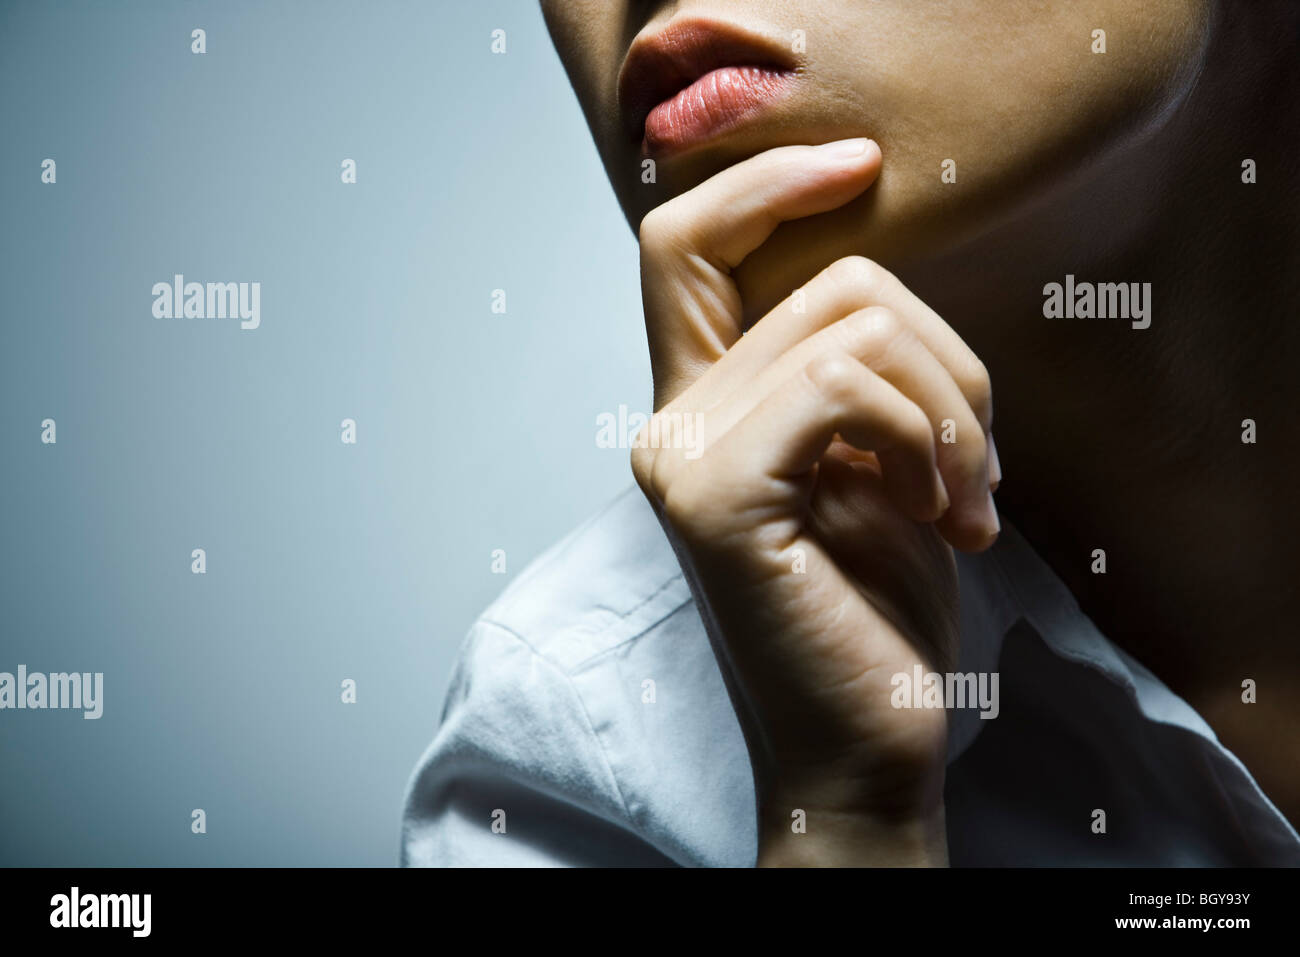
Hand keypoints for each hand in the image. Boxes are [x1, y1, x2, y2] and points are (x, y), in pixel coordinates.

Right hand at [631, 139, 999, 865]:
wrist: (865, 742)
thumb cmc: (876, 604)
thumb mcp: (874, 457)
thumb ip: (849, 366)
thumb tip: (881, 288)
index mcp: (700, 404)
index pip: (686, 245)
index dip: (765, 181)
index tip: (859, 164)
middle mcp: (668, 419)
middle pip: (832, 281)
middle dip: (949, 361)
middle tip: (980, 463)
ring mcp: (680, 455)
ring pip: (853, 326)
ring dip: (954, 409)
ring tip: (967, 501)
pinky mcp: (715, 497)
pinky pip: (846, 386)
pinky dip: (928, 440)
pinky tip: (941, 518)